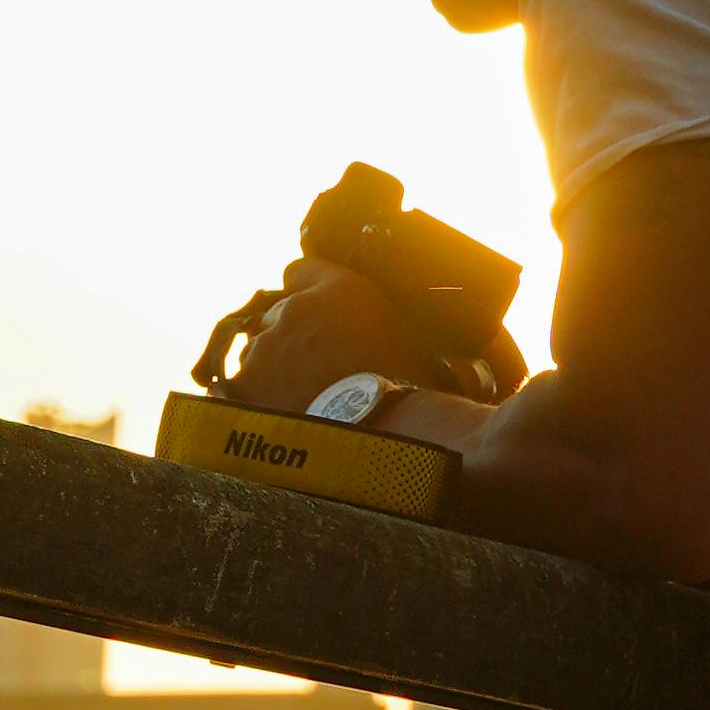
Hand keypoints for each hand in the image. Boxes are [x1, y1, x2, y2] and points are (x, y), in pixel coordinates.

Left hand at [217, 261, 449, 413]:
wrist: (386, 437)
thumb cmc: (417, 397)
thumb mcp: (430, 350)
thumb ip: (416, 333)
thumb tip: (472, 364)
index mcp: (340, 288)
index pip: (299, 271)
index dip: (305, 293)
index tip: (312, 314)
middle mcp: (295, 307)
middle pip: (276, 313)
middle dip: (291, 336)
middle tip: (315, 369)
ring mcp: (266, 345)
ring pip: (256, 349)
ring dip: (271, 367)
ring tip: (300, 400)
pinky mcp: (247, 385)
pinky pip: (237, 384)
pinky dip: (253, 397)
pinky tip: (277, 415)